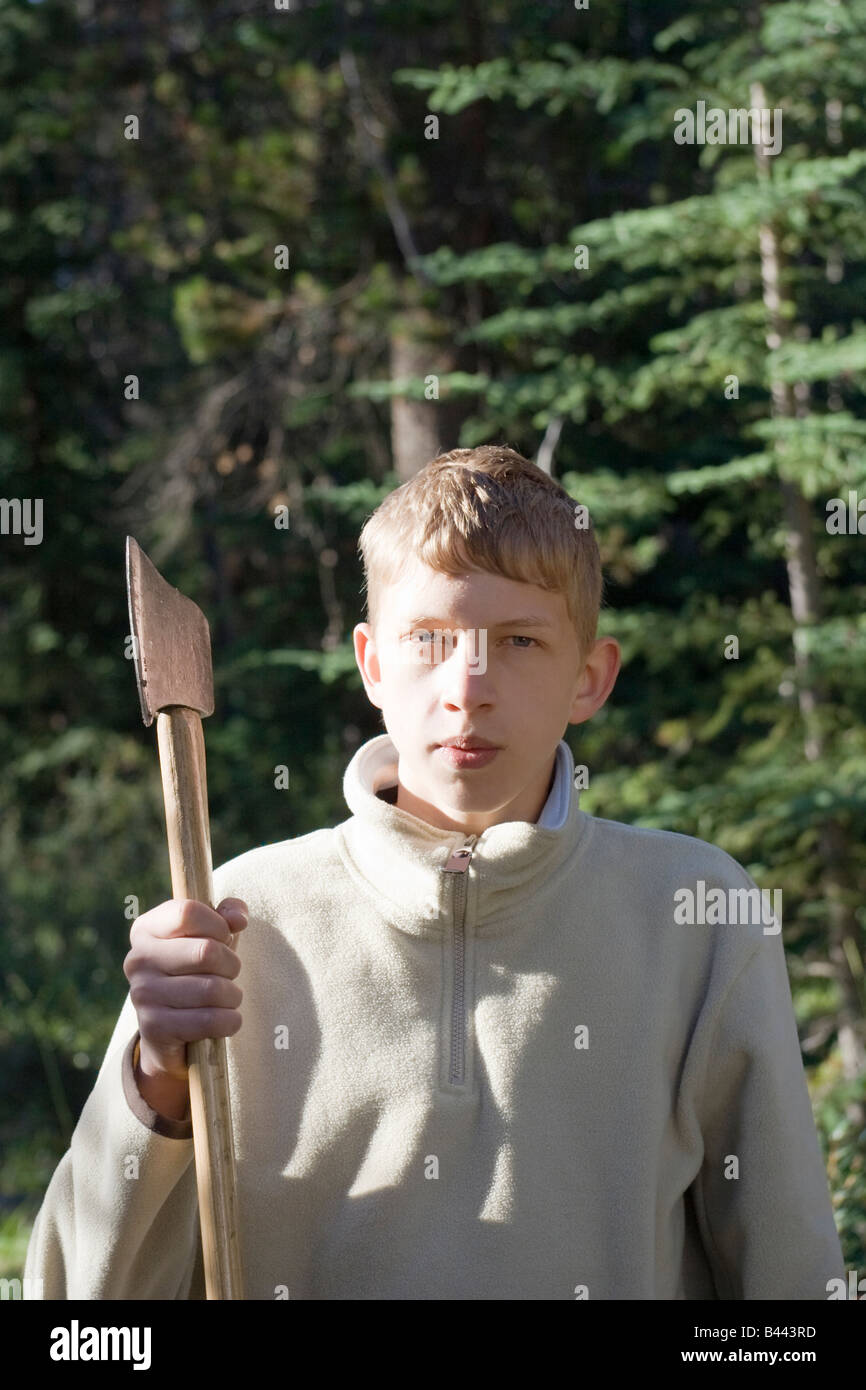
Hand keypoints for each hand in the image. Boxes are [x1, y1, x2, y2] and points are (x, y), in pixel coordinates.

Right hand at [123, 897, 247, 1084]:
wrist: (170, 1026)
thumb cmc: (196, 969)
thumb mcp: (211, 935)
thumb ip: (228, 914)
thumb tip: (238, 919)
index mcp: (147, 928)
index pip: (188, 913)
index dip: (218, 926)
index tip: (223, 939)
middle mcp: (138, 958)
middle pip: (206, 952)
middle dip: (231, 965)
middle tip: (228, 974)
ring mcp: (142, 994)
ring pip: (212, 989)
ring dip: (232, 996)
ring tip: (227, 997)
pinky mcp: (153, 1027)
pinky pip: (209, 1021)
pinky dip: (230, 1020)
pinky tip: (225, 1019)